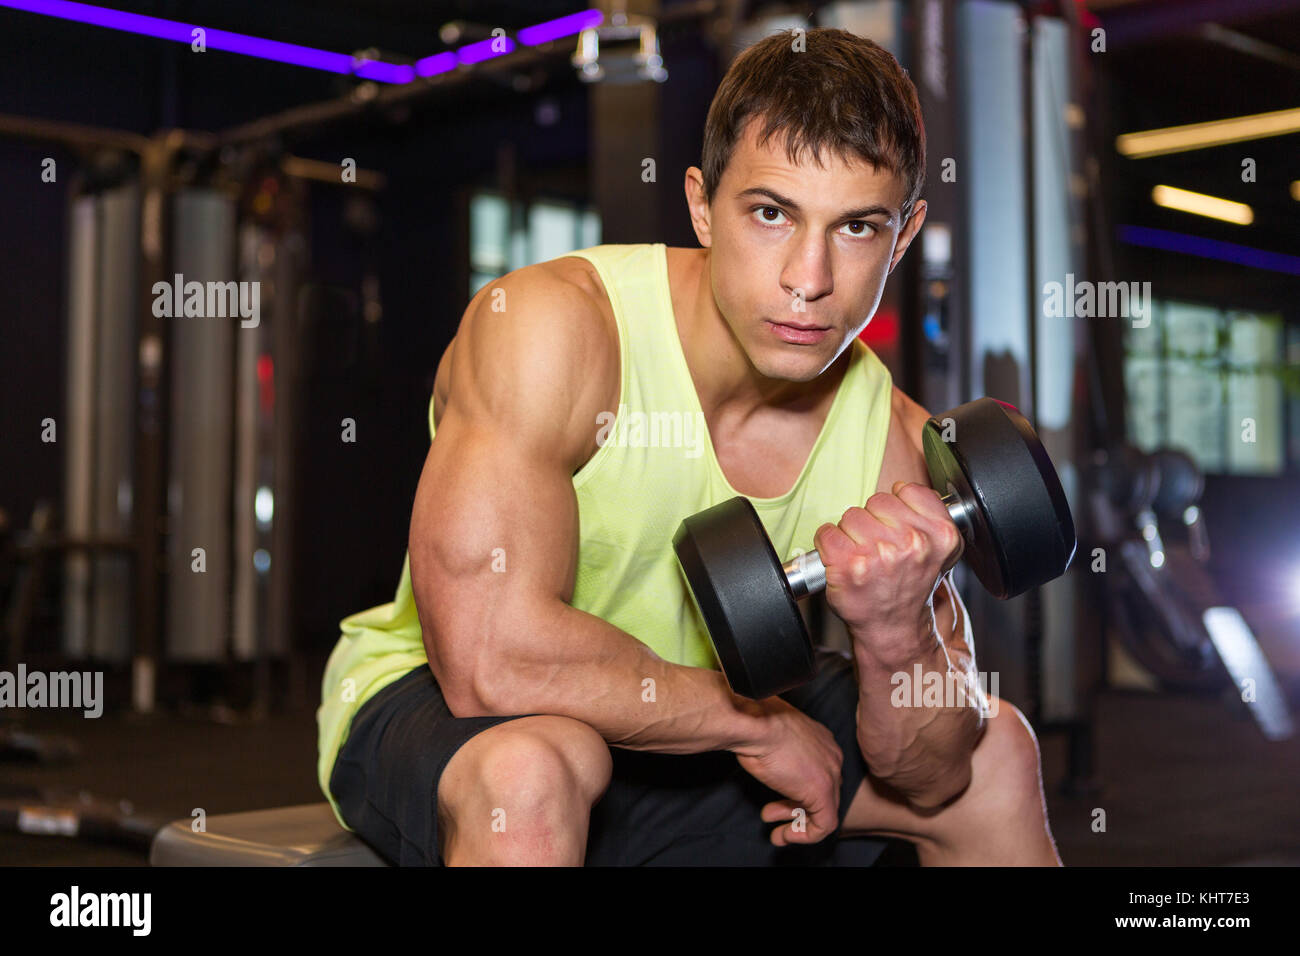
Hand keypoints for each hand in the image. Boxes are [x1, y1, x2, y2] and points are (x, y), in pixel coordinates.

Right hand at [733, 697, 842, 845]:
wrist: (755, 725)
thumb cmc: (754, 726)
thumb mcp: (769, 738)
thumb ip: (777, 751)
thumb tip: (768, 761)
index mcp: (821, 740)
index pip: (819, 772)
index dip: (795, 791)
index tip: (776, 798)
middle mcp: (831, 755)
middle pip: (823, 791)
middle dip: (794, 808)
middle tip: (771, 814)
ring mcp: (831, 773)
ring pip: (825, 810)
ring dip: (798, 826)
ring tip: (778, 835)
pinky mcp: (823, 792)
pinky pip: (824, 824)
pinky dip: (805, 835)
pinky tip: (784, 835)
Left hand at [812, 481, 962, 660]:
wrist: (894, 626)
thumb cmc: (911, 585)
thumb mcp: (941, 547)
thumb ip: (929, 511)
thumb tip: (903, 488)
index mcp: (940, 534)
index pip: (907, 489)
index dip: (898, 507)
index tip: (897, 525)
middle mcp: (913, 542)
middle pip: (876, 500)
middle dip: (874, 520)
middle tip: (880, 547)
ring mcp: (879, 554)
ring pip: (851, 515)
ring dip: (852, 534)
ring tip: (865, 556)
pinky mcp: (849, 566)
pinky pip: (826, 532)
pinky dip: (828, 544)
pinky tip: (844, 559)